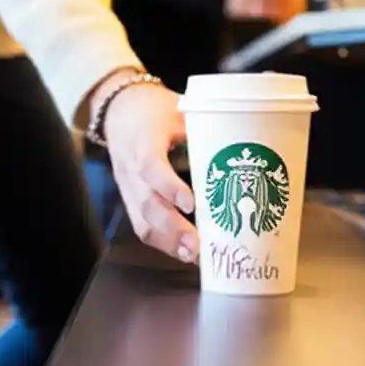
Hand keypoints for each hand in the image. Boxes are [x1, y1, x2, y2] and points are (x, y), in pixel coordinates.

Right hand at [94, 69, 198, 262]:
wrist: (119, 110)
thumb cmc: (154, 109)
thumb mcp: (179, 108)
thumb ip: (204, 129)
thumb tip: (244, 150)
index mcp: (143, 139)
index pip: (150, 166)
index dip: (168, 187)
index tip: (191, 204)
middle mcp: (130, 166)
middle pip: (146, 202)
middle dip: (172, 228)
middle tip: (198, 246)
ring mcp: (127, 185)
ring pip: (141, 219)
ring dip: (168, 241)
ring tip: (193, 257)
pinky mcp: (129, 198)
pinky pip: (141, 224)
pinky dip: (162, 242)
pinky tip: (182, 252)